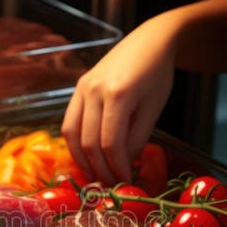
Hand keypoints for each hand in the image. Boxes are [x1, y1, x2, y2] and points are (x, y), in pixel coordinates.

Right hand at [61, 16, 176, 184]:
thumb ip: (138, 137)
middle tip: (111, 185)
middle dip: (100, 169)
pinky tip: (87, 156)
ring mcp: (82, 88)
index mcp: (118, 94)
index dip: (117, 168)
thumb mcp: (154, 108)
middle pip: (89, 142)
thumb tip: (122, 163)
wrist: (149, 41)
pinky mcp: (77, 88)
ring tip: (97, 175)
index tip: (126, 182)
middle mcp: (93, 90)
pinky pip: (69, 122)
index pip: (110, 143)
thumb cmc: (157, 74)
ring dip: (82, 160)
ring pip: (72, 134)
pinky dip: (75, 144)